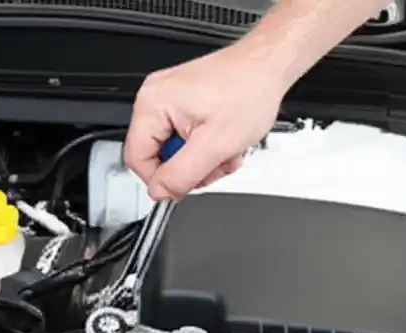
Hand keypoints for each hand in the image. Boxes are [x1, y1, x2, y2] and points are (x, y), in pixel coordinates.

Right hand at [125, 46, 287, 200]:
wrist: (268, 67)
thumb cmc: (249, 91)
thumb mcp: (215, 145)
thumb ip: (181, 175)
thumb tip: (159, 192)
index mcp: (152, 104)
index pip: (137, 159)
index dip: (161, 180)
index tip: (185, 185)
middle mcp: (155, 98)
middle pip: (157, 156)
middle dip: (190, 169)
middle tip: (215, 162)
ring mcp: (170, 99)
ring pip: (175, 150)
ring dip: (203, 160)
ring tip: (225, 149)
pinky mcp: (185, 102)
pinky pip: (186, 138)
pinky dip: (207, 147)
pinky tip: (224, 140)